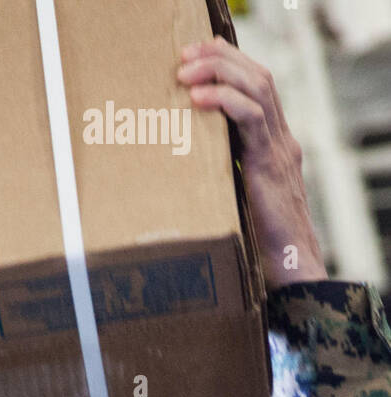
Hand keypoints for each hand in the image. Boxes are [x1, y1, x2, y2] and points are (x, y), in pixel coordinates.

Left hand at [177, 37, 326, 290]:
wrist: (289, 263)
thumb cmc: (258, 240)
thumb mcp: (237, 197)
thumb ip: (222, 176)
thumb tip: (185, 169)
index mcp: (273, 142)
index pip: (258, 86)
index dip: (230, 65)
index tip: (197, 57)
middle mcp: (280, 138)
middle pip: (259, 76)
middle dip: (222, 58)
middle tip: (186, 54)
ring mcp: (279, 147)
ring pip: (258, 87)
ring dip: (220, 73)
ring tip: (187, 72)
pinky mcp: (270, 163)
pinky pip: (251, 118)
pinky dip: (224, 101)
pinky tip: (198, 100)